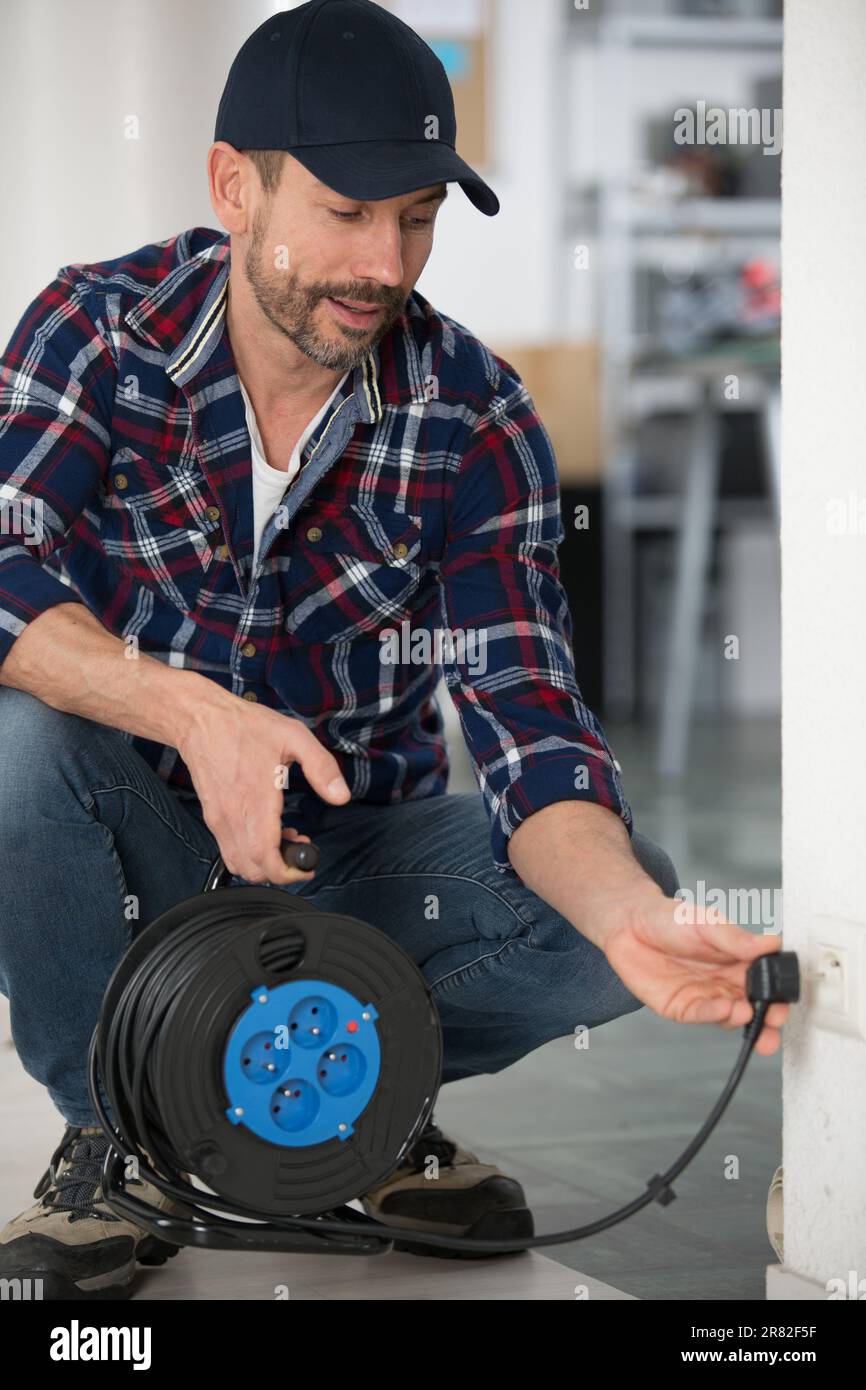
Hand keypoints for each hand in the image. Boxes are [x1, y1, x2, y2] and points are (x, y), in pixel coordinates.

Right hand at [178, 687, 349, 884]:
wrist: (202, 720)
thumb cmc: (246, 726)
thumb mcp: (294, 736)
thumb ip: (321, 767)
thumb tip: (341, 797)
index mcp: (255, 799)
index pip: (265, 857)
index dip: (288, 873)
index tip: (306, 865)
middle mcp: (233, 816)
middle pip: (252, 870)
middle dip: (280, 870)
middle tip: (299, 847)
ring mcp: (219, 819)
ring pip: (239, 863)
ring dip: (264, 862)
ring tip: (284, 837)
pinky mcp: (212, 817)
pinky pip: (229, 849)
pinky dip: (250, 851)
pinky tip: (266, 828)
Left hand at [603, 895, 789, 1055]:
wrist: (629, 924)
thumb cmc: (672, 919)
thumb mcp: (708, 923)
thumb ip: (737, 939)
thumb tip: (773, 944)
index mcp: (739, 961)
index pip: (767, 982)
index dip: (779, 993)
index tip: (787, 998)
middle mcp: (726, 983)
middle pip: (755, 1006)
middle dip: (768, 1017)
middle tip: (775, 1019)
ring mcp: (705, 997)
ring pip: (731, 1016)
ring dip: (743, 1019)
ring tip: (747, 1013)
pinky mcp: (682, 1007)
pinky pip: (702, 1015)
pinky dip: (714, 1015)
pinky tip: (724, 1010)